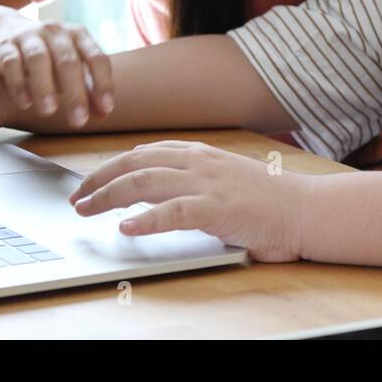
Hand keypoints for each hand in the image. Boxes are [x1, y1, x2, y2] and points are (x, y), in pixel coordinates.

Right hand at [0, 12, 113, 128]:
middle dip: (74, 93)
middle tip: (78, 120)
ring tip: (49, 111)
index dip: (103, 83)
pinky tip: (25, 103)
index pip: (96, 58)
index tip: (106, 109)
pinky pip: (11, 63)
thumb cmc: (47, 54)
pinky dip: (18, 84)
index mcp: (77, 35)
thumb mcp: (69, 64)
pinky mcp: (4, 47)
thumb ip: (86, 86)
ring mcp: (28, 37)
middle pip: (68, 61)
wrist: (3, 29)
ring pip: (38, 59)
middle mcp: (55, 33)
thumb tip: (103, 114)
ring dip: (45, 86)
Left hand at [66, 140, 312, 261]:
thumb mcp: (222, 182)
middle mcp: (198, 162)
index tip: (89, 183)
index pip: (143, 153)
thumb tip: (153, 194)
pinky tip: (126, 228)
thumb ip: (190, 182)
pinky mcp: (217, 209)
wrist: (305, 209)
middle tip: (77, 198)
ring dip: (109, 196)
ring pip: (144, 182)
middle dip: (99, 179)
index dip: (111, 167)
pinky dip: (146, 220)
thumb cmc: (267, 201)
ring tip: (87, 210)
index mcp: (199, 154)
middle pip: (134, 163)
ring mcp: (207, 184)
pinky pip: (173, 212)